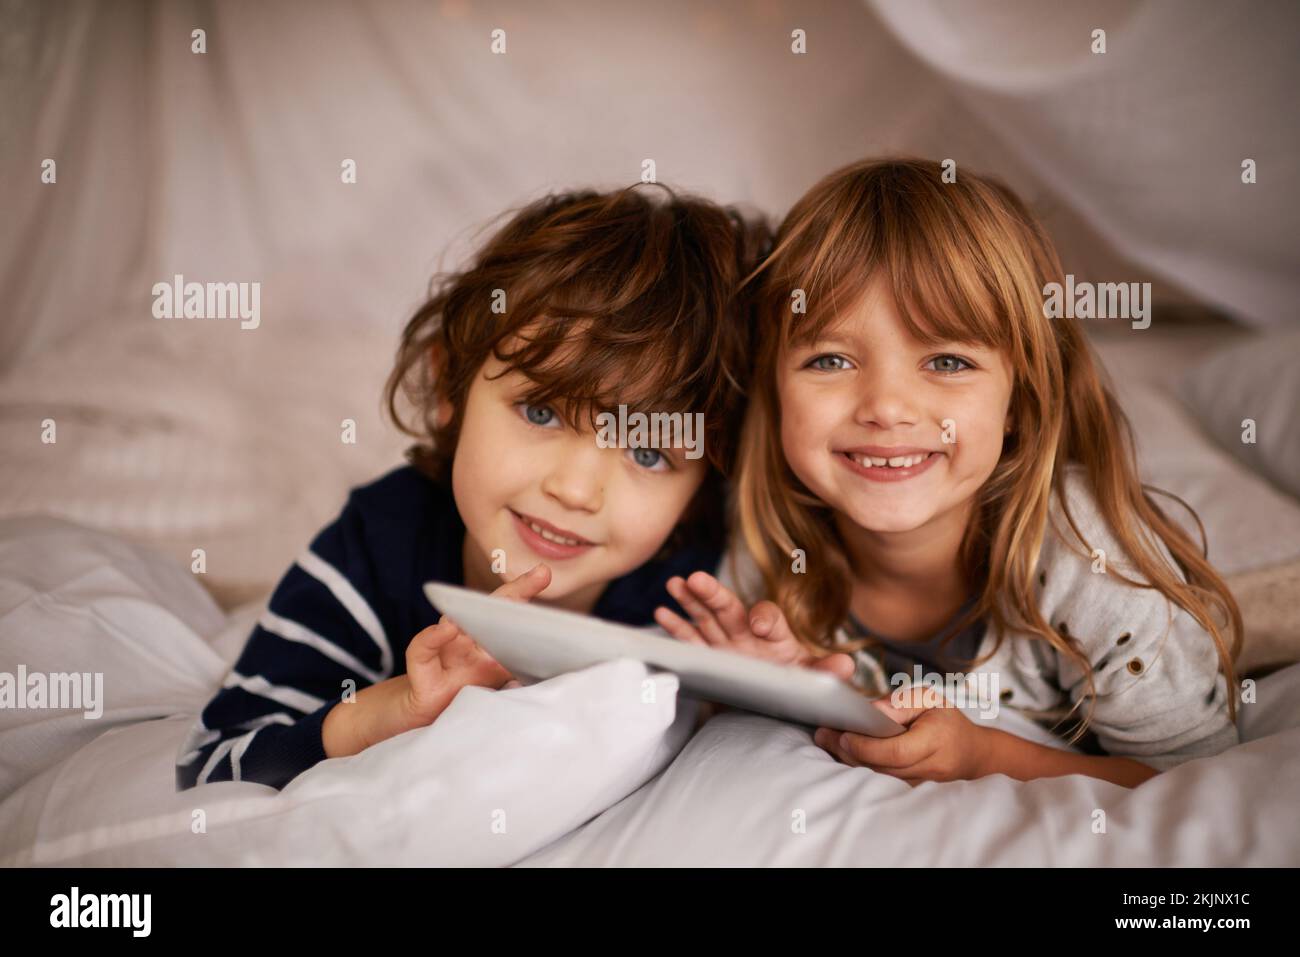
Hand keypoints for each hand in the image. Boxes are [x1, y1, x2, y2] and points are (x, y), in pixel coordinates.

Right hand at [402, 563, 551, 725]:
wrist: (421, 721)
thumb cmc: (460, 699)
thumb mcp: (493, 687)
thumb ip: (518, 673)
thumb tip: (559, 663)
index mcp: (487, 647)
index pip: (506, 613)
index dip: (524, 591)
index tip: (544, 572)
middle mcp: (466, 644)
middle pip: (487, 612)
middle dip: (515, 593)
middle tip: (540, 576)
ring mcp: (444, 656)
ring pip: (455, 627)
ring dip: (472, 613)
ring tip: (495, 603)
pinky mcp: (423, 677)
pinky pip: (423, 652)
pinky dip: (433, 639)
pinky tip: (446, 629)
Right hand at [653, 571, 853, 679]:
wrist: (783, 691)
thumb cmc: (797, 680)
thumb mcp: (814, 677)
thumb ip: (827, 671)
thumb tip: (846, 666)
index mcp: (775, 635)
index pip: (768, 618)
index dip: (764, 618)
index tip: (758, 625)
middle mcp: (747, 633)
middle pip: (730, 608)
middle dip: (713, 593)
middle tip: (696, 578)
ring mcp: (727, 642)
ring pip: (706, 617)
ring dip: (690, 601)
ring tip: (674, 583)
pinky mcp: (712, 656)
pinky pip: (692, 640)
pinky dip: (678, 627)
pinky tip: (662, 612)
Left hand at [813, 683, 996, 784]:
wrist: (972, 755)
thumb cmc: (948, 721)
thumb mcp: (931, 699)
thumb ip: (901, 702)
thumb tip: (872, 711)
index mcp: (935, 741)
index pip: (896, 751)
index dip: (866, 746)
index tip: (844, 733)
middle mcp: (929, 768)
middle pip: (881, 768)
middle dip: (847, 752)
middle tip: (823, 734)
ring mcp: (921, 785)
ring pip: (877, 779)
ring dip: (848, 761)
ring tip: (827, 741)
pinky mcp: (911, 792)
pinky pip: (881, 783)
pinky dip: (859, 768)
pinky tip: (842, 753)